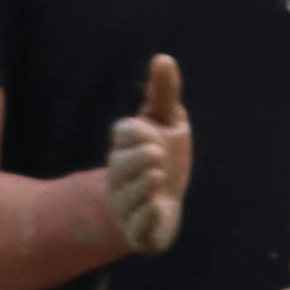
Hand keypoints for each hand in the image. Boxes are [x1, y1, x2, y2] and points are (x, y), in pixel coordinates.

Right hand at [102, 55, 192, 257]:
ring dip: (145, 185)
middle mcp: (122, 177)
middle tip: (155, 155)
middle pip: (123, 165)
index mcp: (126, 149)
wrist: (161, 202)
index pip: (124, 135)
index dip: (134, 132)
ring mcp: (128, 205)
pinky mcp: (140, 232)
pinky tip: (158, 209)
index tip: (148, 131)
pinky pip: (140, 229)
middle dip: (139, 158)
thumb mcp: (166, 122)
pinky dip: (148, 219)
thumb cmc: (163, 156)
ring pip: (131, 195)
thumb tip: (163, 58)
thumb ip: (163, 94)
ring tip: (157, 175)